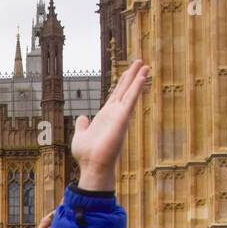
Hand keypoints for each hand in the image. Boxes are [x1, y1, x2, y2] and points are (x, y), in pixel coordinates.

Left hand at [71, 59, 149, 191]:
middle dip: (132, 76)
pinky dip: (137, 88)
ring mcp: (119, 116)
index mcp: (105, 116)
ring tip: (145, 65)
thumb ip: (82, 126)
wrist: (91, 166)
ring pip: (130, 93)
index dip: (121, 83)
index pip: (115, 95)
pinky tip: (142, 77)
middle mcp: (114, 114)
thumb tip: (82, 118)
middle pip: (124, 90)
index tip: (128, 71)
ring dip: (138, 79)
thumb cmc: (87, 155)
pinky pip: (131, 100)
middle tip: (140, 62)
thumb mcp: (81, 136)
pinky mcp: (122, 119)